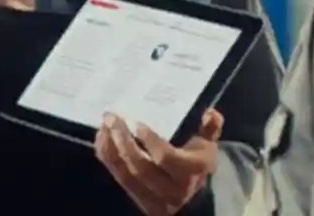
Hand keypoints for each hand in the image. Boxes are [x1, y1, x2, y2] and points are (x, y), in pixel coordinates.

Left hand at [95, 110, 223, 215]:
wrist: (192, 199)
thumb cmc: (196, 164)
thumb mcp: (207, 146)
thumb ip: (209, 129)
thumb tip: (211, 113)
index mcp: (190, 172)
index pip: (166, 158)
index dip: (150, 141)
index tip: (137, 123)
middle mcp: (172, 189)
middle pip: (141, 168)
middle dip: (123, 142)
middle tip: (112, 117)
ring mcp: (152, 198)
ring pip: (126, 175)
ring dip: (111, 148)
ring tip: (104, 125)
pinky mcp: (137, 199)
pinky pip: (118, 178)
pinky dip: (107, 158)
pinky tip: (102, 138)